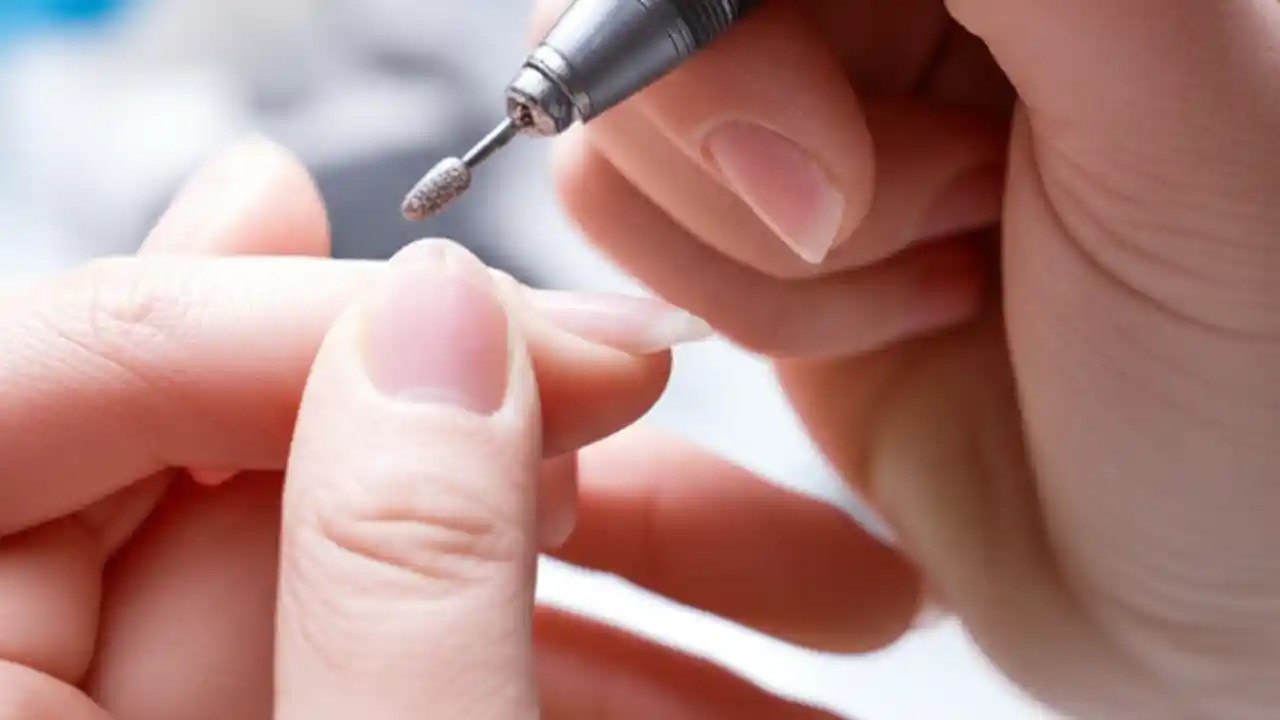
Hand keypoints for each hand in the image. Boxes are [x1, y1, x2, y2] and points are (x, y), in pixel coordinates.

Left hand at [0, 139, 711, 715]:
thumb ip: (399, 572)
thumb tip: (441, 322)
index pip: (41, 387)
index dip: (258, 309)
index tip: (479, 305)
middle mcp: (67, 716)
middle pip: (243, 468)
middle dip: (494, 421)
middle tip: (636, 389)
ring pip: (376, 568)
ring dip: (612, 561)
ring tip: (809, 573)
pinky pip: (430, 660)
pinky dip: (596, 659)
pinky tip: (749, 681)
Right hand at [545, 0, 1279, 714]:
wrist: (1201, 579)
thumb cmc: (1261, 382)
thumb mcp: (1188, 107)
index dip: (725, 19)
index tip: (824, 138)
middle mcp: (897, 8)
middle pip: (661, 5)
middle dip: (763, 129)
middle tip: (958, 199)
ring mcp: (807, 110)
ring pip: (620, 114)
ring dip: (768, 240)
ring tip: (955, 265)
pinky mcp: (745, 230)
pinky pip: (620, 216)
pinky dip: (740, 297)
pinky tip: (907, 309)